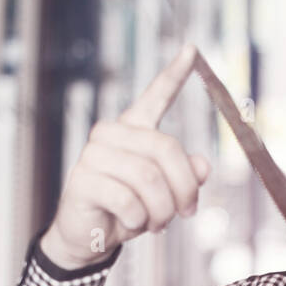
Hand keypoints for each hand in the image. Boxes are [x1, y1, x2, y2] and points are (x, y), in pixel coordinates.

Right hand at [40, 42, 208, 269]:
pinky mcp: (83, 179)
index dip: (174, 74)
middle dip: (185, 189)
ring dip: (162, 210)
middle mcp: (111, 133)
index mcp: (133, 129)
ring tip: (158, 223)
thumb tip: (202, 165)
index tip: (192, 49)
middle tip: (187, 214)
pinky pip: (128, 200)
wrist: (91, 236)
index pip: (155, 96)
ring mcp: (94, 154)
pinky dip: (139, 220)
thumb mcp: (164, 194)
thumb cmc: (129, 210)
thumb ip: (185, 177)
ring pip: (150, 179)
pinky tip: (132, 223)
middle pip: (167, 150)